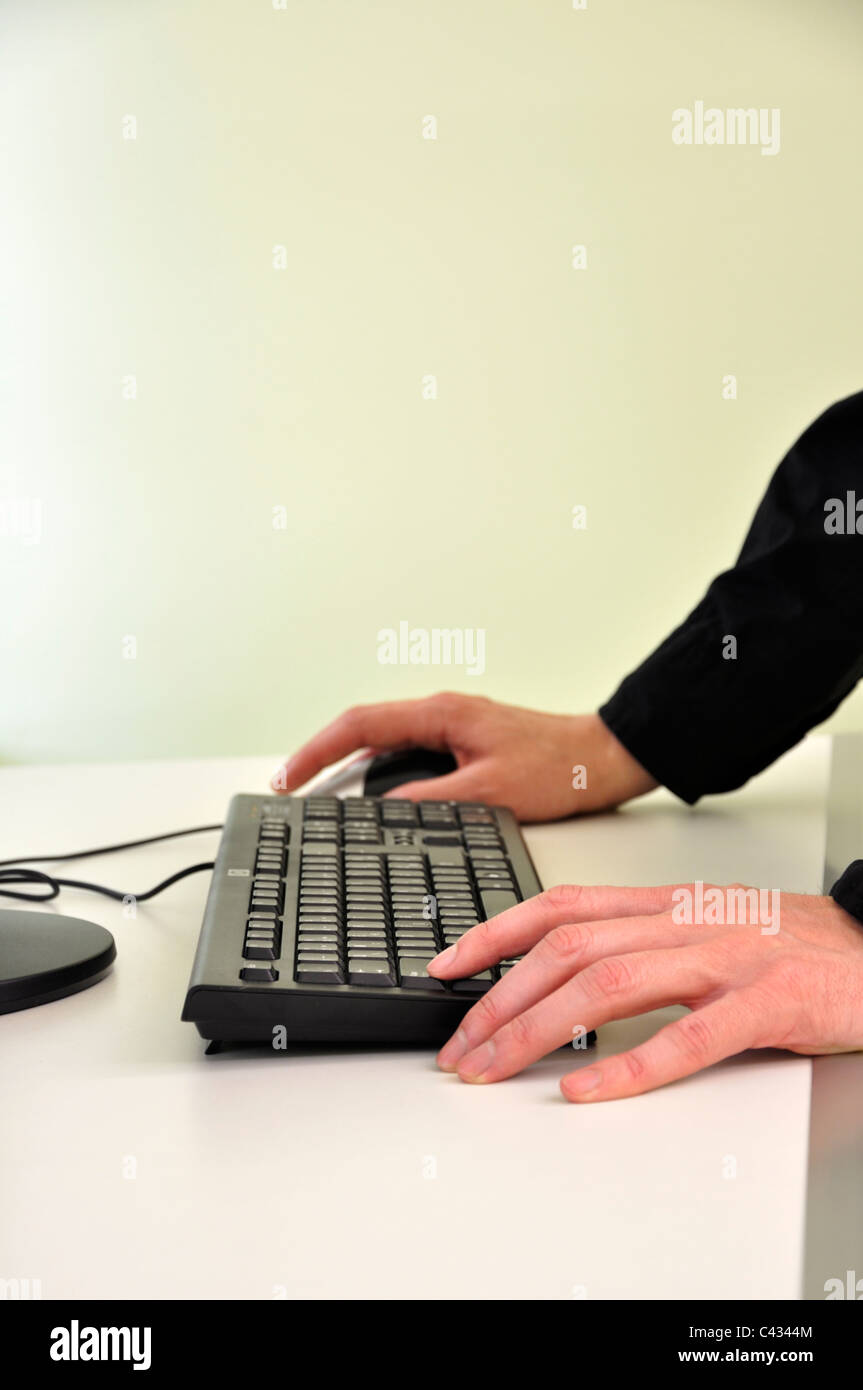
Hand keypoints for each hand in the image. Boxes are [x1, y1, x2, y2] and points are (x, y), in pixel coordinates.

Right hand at [270, 693, 655, 820]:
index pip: (359, 725)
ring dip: (349, 764)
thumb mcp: (490, 792)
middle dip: (321, 756)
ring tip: (319, 795)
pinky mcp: (462, 741)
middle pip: (362, 728)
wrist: (602, 759)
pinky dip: (379, 772)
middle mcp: (441, 712)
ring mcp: (451, 726)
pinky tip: (372, 796)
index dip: (316, 750)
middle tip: (290, 788)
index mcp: (442, 713)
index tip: (287, 777)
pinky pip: (406, 751)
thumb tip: (384, 813)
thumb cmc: (560, 768)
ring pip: (383, 741)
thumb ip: (433, 801)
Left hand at [427, 883, 862, 1099]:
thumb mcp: (705, 927)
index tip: (446, 965)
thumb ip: (641, 944)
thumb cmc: (791, 946)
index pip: (562, 906)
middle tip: (459, 1049)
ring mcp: (726, 959)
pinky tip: (587, 1091)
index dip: (496, 932)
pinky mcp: (768, 1004)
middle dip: (500, 999)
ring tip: (495, 1069)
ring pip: (610, 985)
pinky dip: (630, 1066)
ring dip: (538, 1030)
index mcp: (667, 905)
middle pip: (569, 950)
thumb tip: (562, 978)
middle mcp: (686, 923)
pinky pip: (689, 1037)